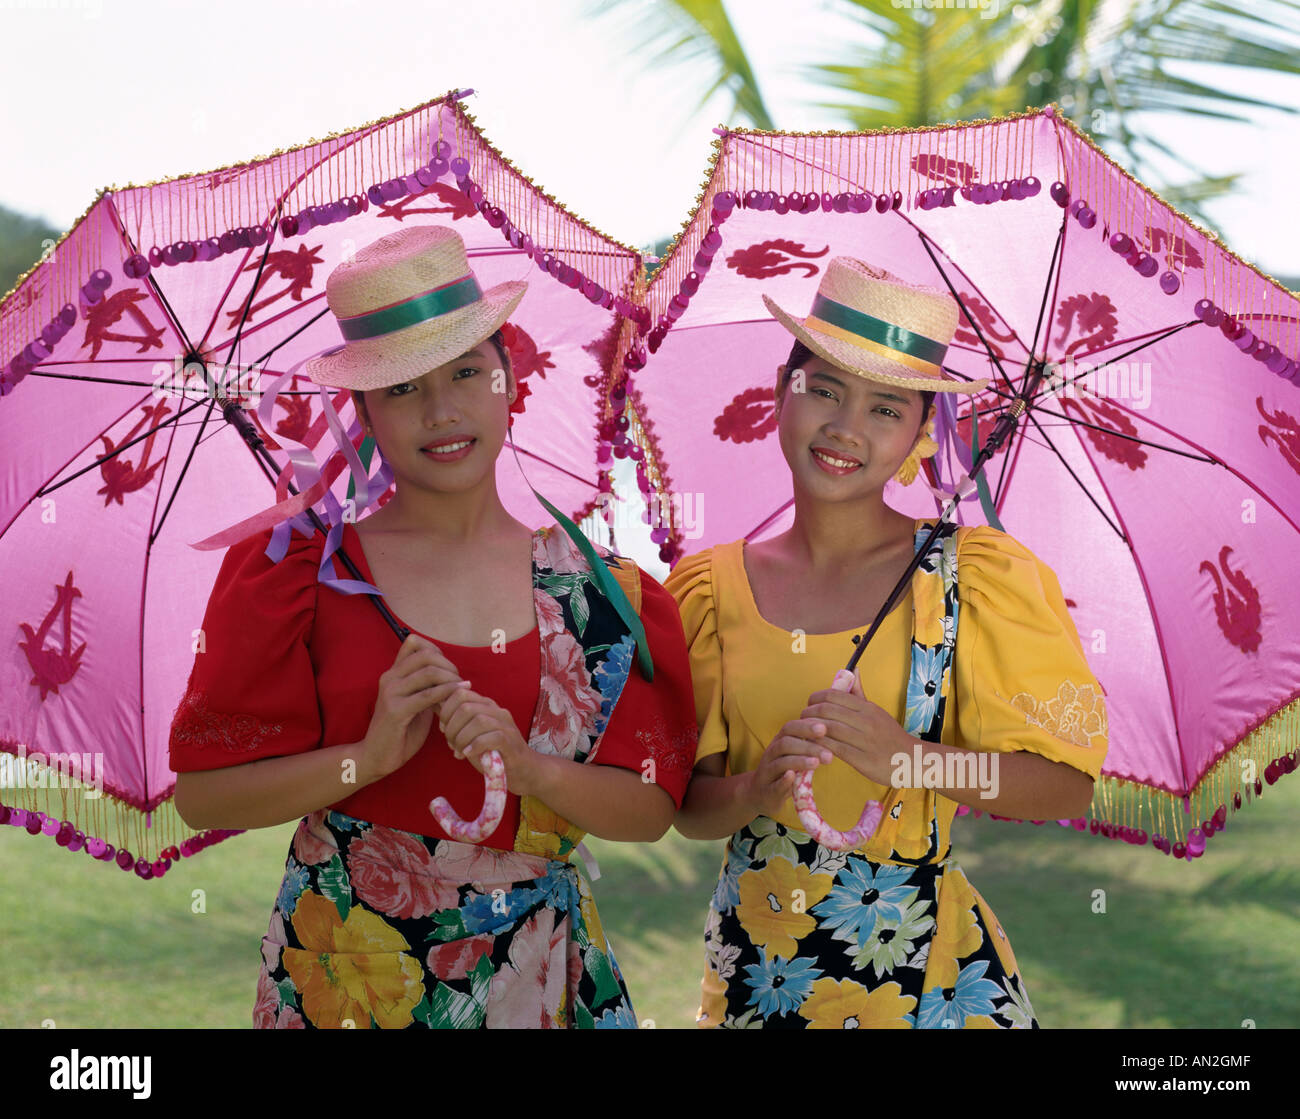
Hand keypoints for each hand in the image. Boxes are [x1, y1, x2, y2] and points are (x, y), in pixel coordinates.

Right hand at [362, 635, 469, 782]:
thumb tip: (450, 673)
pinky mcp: (395, 710)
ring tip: (462, 689)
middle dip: (448, 665)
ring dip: (451, 679)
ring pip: (429, 672)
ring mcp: (390, 693)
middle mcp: (389, 678)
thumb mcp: (416, 702)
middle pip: (426, 655)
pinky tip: (459, 695)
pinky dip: (447, 692)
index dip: (437, 650)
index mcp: (393, 673)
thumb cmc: (401, 730)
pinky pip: (427, 695)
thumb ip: (427, 686)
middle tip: (460, 681)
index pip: (414, 643)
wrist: (377, 756)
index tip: (450, 668)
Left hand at [437, 684, 536, 796]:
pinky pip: (491, 737)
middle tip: (450, 744)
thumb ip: (459, 722)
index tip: (443, 728)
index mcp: (487, 706)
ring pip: (478, 720)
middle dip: (452, 727)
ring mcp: (506, 726)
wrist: (523, 771)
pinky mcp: (511, 742)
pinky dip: (475, 746)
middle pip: (466, 706)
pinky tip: (468, 755)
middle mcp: (497, 711)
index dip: (446, 710)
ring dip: (462, 738)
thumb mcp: (472, 735)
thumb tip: (436, 708)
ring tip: (458, 752)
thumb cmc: (494, 754)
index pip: (461, 694)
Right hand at [744, 717, 834, 818]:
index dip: (806, 726)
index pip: (790, 727)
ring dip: (799, 761)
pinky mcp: (767, 791)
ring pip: (780, 762)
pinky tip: (792, 777)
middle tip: (829, 754)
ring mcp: (767, 772)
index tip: (825, 728)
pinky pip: (774, 785)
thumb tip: (835, 732)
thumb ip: (809, 743)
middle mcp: (771, 754)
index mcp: (780, 742)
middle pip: (786, 743)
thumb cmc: (784, 771)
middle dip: (808, 746)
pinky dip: (783, 781)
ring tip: (816, 764)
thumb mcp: (794, 755)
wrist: (760, 794)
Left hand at [799, 667, 912, 787]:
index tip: (809, 705)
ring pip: (828, 728)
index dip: (815, 698)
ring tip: (804, 733)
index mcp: (867, 708)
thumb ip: (860, 693)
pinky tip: (813, 747)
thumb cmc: (890, 736)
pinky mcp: (863, 759)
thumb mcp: (876, 711)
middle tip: (802, 719)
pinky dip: (820, 746)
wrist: (913, 760)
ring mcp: (865, 740)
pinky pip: (835, 749)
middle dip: (808, 713)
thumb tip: (852, 670)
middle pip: (827, 710)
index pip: (834, 695)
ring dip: (811, 730)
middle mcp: (866, 721)